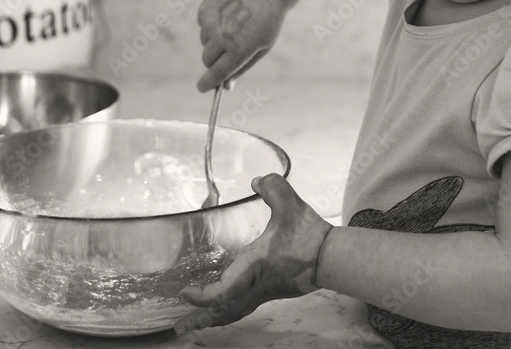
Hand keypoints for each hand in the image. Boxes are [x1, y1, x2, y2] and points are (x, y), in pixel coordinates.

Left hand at [174, 173, 332, 333]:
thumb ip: (273, 187)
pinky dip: (226, 312)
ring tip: (193, 326)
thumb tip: (256, 181)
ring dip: (212, 320)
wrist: (331, 257)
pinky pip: (242, 307)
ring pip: (234, 312)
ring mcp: (263, 292)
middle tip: (179, 328)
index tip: (186, 293)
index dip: (203, 297)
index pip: (225, 291)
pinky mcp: (269, 292)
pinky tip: (220, 310)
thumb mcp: (290, 203)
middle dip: (200, 320)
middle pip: (224, 310)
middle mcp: (256, 284)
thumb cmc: (309, 235)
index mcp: (255, 266)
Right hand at [196, 0, 290, 91]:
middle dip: (215, 61)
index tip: (202, 88)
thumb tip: (226, 86)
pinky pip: (203, 27)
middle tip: (229, 51)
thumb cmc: (267, 20)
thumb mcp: (262, 47)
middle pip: (207, 60)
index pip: (217, 73)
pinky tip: (228, 14)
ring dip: (215, 41)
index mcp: (239, 49)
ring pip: (205, 43)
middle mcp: (221, 36)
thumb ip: (242, 67)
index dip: (208, 83)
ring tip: (235, 26)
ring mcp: (210, 21)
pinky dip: (212, 25)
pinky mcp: (204, 9)